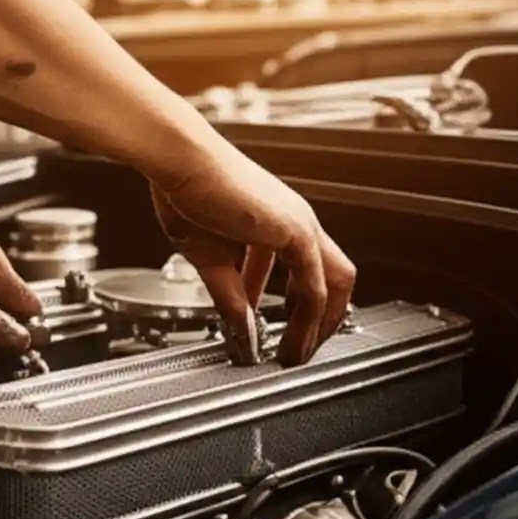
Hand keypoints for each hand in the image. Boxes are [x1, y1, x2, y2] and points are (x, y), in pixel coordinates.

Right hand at [149, 148, 355, 366]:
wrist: (180, 164)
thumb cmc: (187, 194)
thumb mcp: (209, 259)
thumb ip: (229, 296)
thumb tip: (238, 330)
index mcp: (277, 224)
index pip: (306, 272)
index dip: (299, 308)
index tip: (281, 331)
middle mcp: (296, 223)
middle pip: (336, 280)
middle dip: (321, 321)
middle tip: (301, 349)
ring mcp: (300, 225)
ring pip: (334, 286)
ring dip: (317, 326)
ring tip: (296, 354)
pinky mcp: (295, 230)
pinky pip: (314, 286)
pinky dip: (301, 319)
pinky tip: (278, 338)